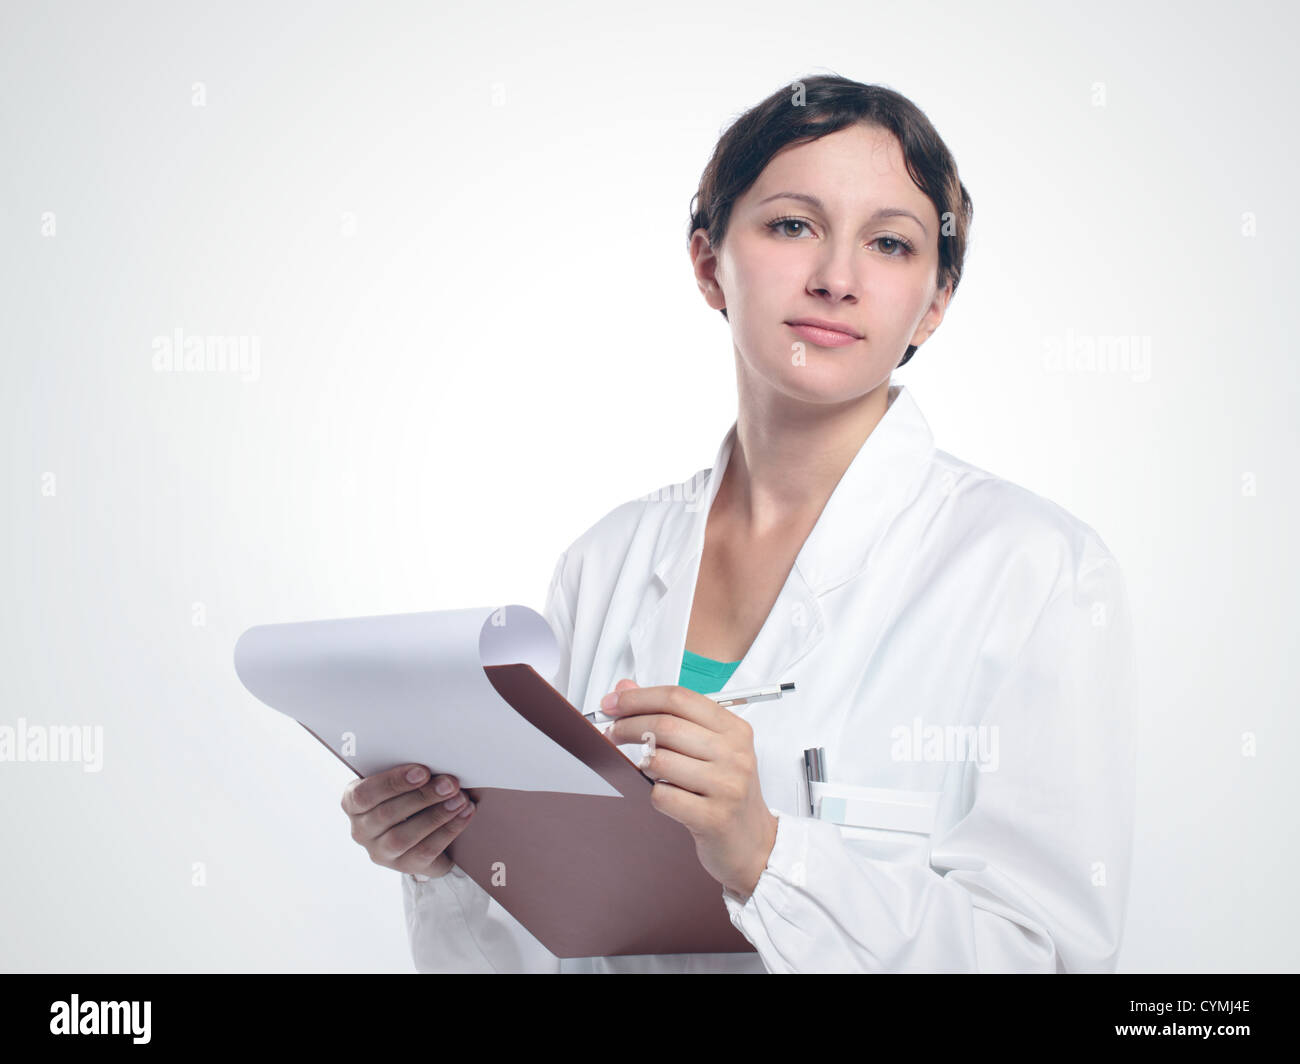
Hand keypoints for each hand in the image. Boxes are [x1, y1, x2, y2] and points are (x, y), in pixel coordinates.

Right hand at [341, 763, 476, 878]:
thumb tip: (438, 761)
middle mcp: (361, 830)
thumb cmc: (410, 794)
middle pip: (387, 814)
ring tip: (460, 799)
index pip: (363, 794)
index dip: (392, 782)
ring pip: (403, 837)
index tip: (423, 771)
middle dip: (422, 796)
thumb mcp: (403, 781)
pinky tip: (464, 813)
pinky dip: (448, 830)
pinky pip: (425, 850)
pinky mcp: (404, 865)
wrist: (423, 830)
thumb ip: (412, 773)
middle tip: (450, 783)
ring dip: (436, 815)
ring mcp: (380, 851)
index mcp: (353, 802)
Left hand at [601, 678, 777, 900]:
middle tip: (612, 733)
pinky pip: (663, 796)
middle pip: (666, 726)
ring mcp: (727, 786)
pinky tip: (664, 795)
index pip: (679, 698)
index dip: (639, 698)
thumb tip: (625, 690)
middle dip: (628, 726)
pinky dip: (653, 794)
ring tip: (645, 768)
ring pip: (661, 760)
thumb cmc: (726, 790)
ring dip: (642, 763)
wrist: (753, 843)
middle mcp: (735, 754)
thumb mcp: (708, 747)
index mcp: (735, 729)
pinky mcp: (714, 817)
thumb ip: (669, 716)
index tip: (613, 704)